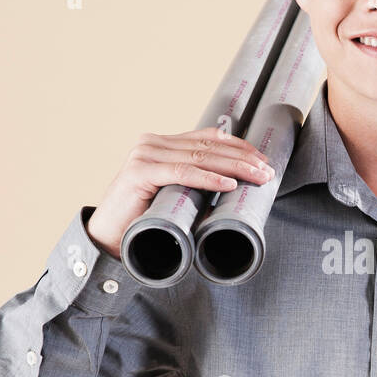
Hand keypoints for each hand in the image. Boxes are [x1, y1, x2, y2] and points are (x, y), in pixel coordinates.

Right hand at [85, 125, 275, 259]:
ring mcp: (144, 155)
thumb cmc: (143, 221)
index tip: (262, 158)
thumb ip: (196, 186)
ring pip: (199, 157)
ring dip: (234, 167)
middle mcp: (152, 143)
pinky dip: (208, 178)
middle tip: (267, 170)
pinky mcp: (139, 172)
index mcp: (161, 145)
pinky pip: (182, 172)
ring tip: (257, 176)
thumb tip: (235, 188)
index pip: (207, 138)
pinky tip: (229, 184)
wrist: (108, 239)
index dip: (238, 146)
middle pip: (207, 146)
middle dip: (242, 158)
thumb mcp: (175, 196)